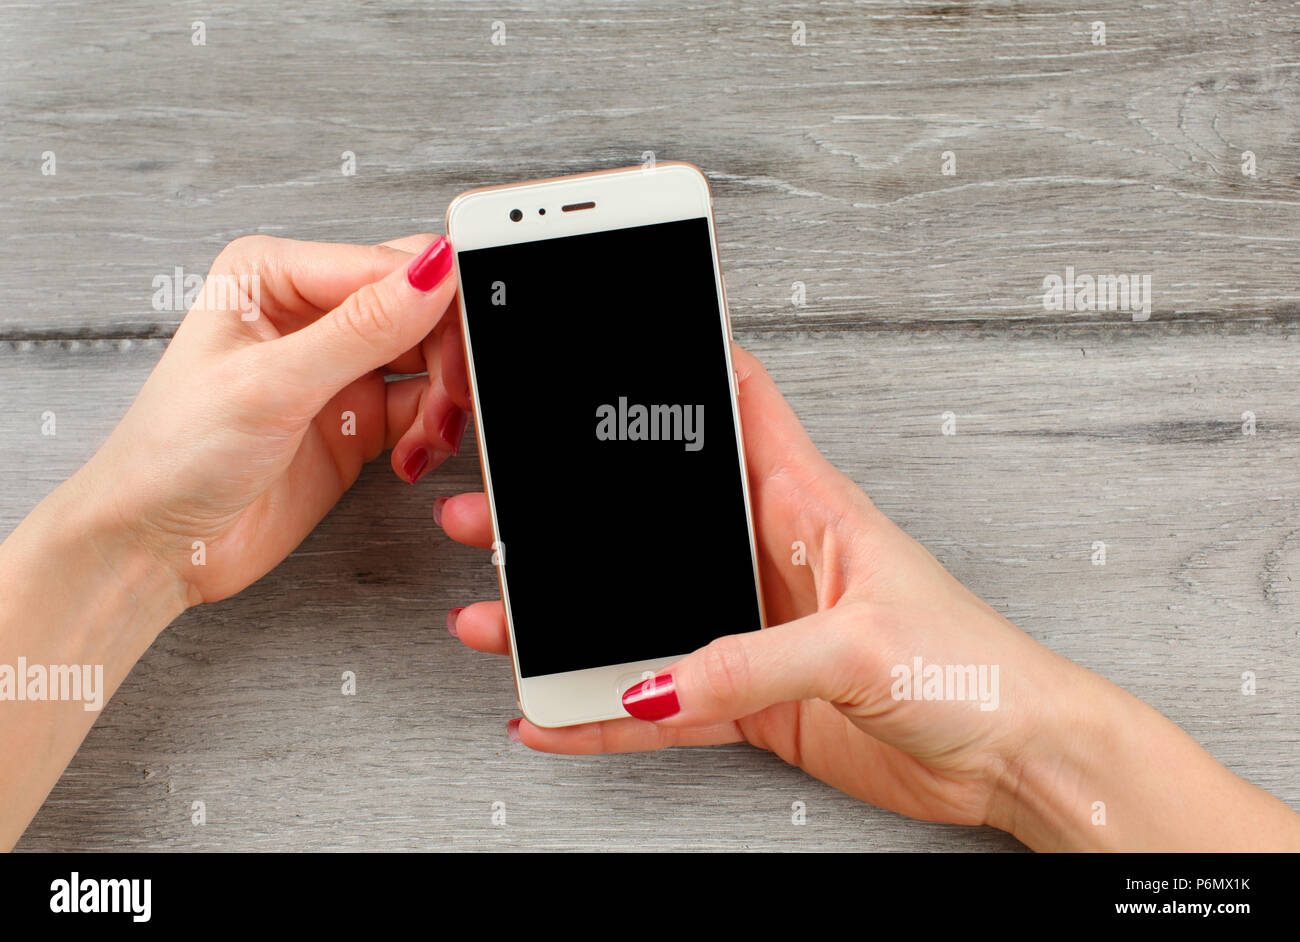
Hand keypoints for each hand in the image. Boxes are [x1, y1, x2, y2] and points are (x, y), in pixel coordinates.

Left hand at [79, 233, 466, 603]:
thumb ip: (361, 328)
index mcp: (275, 274)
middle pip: (421, 307)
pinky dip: (431, 433)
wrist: (159, 545)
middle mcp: (310, 312)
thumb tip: (432, 274)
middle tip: (454, 399)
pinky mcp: (359, 418)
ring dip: (446, 398)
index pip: (387, 264)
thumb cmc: (176, 454)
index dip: (436, 303)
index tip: (468, 343)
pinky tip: (411, 456)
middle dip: (448, 354)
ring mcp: (338, 367)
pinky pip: (425, 408)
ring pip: (432, 358)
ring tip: (428, 436)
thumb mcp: (272, 384)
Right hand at [438, 344, 1299, 850]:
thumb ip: (748, 661)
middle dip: (573, 513)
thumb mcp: (858, 646)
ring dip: (569, 617)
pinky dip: (605, 711)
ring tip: (497, 619)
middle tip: (494, 509)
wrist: (1010, 756)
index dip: (681, 361)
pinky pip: (662, 701)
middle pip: (654, 519)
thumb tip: (655, 680)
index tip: (611, 336)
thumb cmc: (974, 667)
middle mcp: (772, 555)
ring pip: (640, 612)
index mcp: (808, 505)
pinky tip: (554, 713)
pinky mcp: (755, 696)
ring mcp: (756, 628)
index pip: (737, 405)